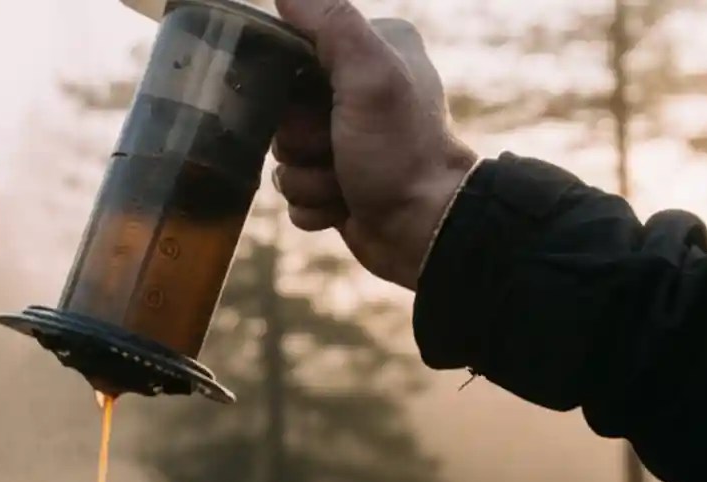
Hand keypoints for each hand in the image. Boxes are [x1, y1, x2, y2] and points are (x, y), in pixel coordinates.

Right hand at [274, 0, 477, 290]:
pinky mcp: (336, 187)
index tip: (318, 104)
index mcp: (370, 55)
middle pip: (281, 114)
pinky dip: (315, 206)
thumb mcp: (370, 76)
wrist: (425, 230)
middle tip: (337, 148)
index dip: (290, 88)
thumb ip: (331, 25)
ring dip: (309, 179)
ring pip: (283, 160)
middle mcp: (358, 96)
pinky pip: (293, 196)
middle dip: (301, 142)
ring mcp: (345, 145)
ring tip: (347, 183)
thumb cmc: (401, 152)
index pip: (292, 56)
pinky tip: (345, 207)